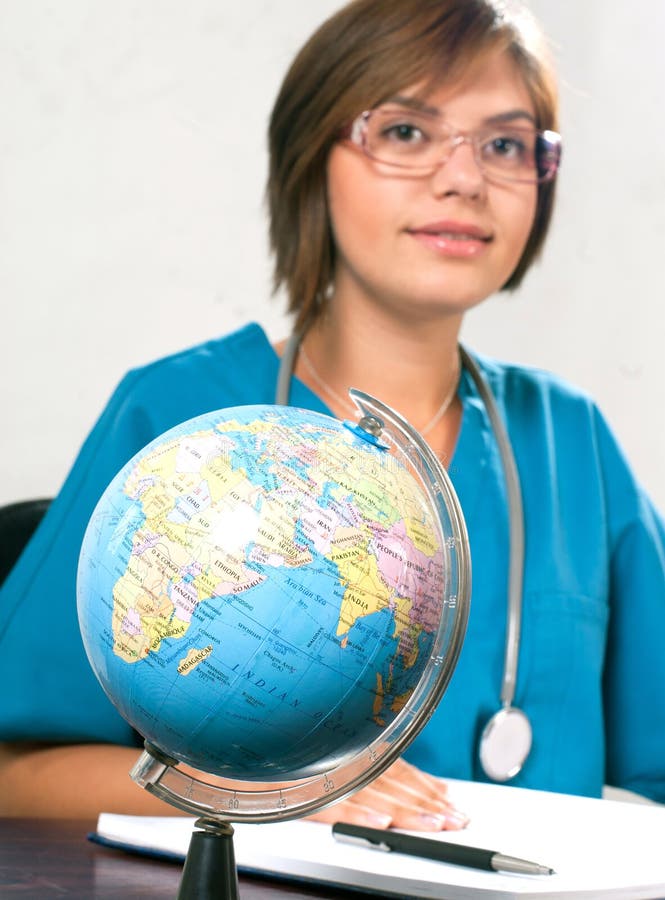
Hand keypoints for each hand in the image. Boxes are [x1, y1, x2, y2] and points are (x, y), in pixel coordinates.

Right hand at [307, 758, 468, 830]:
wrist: (234, 739)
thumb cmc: (292, 754)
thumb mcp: (326, 754)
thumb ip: (371, 766)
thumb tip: (421, 785)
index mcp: (348, 749)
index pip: (394, 769)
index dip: (425, 786)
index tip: (449, 801)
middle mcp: (337, 759)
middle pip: (389, 784)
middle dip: (426, 804)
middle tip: (455, 819)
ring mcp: (317, 775)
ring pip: (370, 794)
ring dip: (405, 811)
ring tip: (435, 824)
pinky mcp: (296, 792)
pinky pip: (331, 804)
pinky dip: (358, 813)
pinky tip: (381, 822)